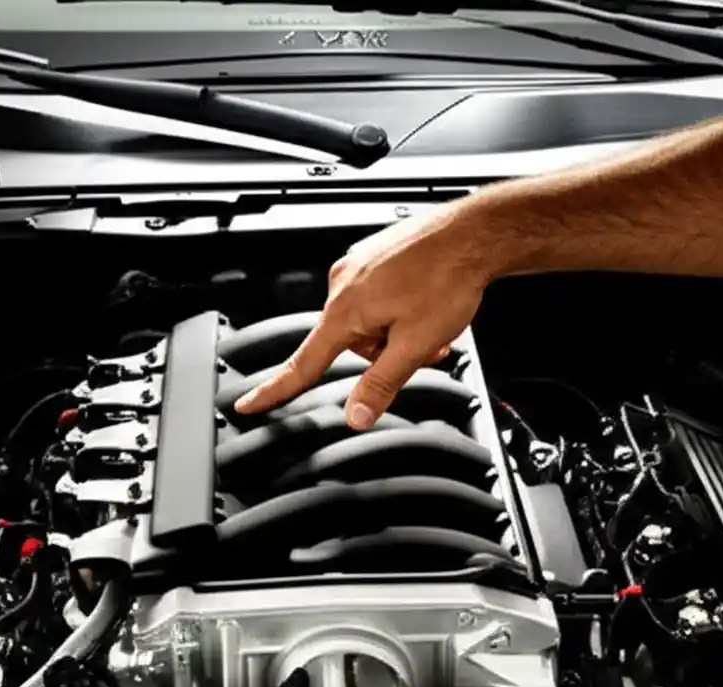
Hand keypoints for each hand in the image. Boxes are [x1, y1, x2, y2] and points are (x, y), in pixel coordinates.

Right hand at [233, 200, 492, 429]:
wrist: (473, 234)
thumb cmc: (447, 277)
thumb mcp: (414, 344)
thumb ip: (381, 384)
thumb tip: (356, 416)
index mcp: (345, 310)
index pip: (302, 363)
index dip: (275, 389)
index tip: (249, 403)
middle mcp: (343, 283)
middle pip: (351, 344)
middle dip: (385, 352)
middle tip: (423, 345)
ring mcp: (358, 266)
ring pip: (369, 321)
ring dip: (398, 330)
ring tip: (432, 322)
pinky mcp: (375, 256)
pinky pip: (379, 296)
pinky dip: (401, 308)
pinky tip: (427, 302)